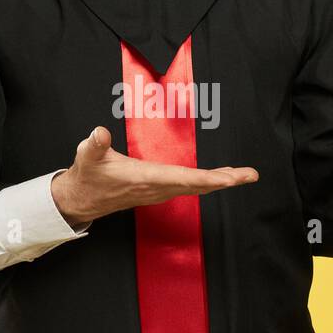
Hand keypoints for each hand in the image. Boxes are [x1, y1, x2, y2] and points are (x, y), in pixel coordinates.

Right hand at [50, 126, 258, 228]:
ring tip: (243, 175)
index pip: (182, 179)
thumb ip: (95, 144)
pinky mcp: (159, 190)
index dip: (207, 178)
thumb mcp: (87, 155)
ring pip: (196, 187)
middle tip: (250, 175)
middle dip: (225, 180)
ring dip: (221, 181)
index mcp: (146, 178)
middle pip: (198, 185)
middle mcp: (157, 188)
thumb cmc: (88, 174)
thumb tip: (100, 132)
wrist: (82, 199)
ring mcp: (159, 191)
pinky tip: (220, 177)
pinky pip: (190, 187)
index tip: (229, 179)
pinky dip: (208, 182)